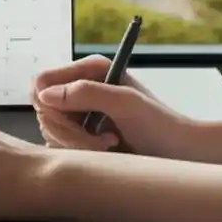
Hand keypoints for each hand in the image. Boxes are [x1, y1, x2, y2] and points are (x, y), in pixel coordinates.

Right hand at [30, 55, 195, 158]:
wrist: (179, 151)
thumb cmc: (160, 124)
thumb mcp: (126, 104)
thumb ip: (87, 93)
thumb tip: (46, 94)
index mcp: (90, 70)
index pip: (42, 82)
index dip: (48, 104)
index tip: (71, 121)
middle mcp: (81, 88)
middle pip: (44, 110)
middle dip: (69, 131)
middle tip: (100, 139)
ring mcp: (80, 113)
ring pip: (51, 132)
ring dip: (78, 144)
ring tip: (109, 143)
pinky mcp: (82, 135)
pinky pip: (61, 146)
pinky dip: (81, 152)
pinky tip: (106, 149)